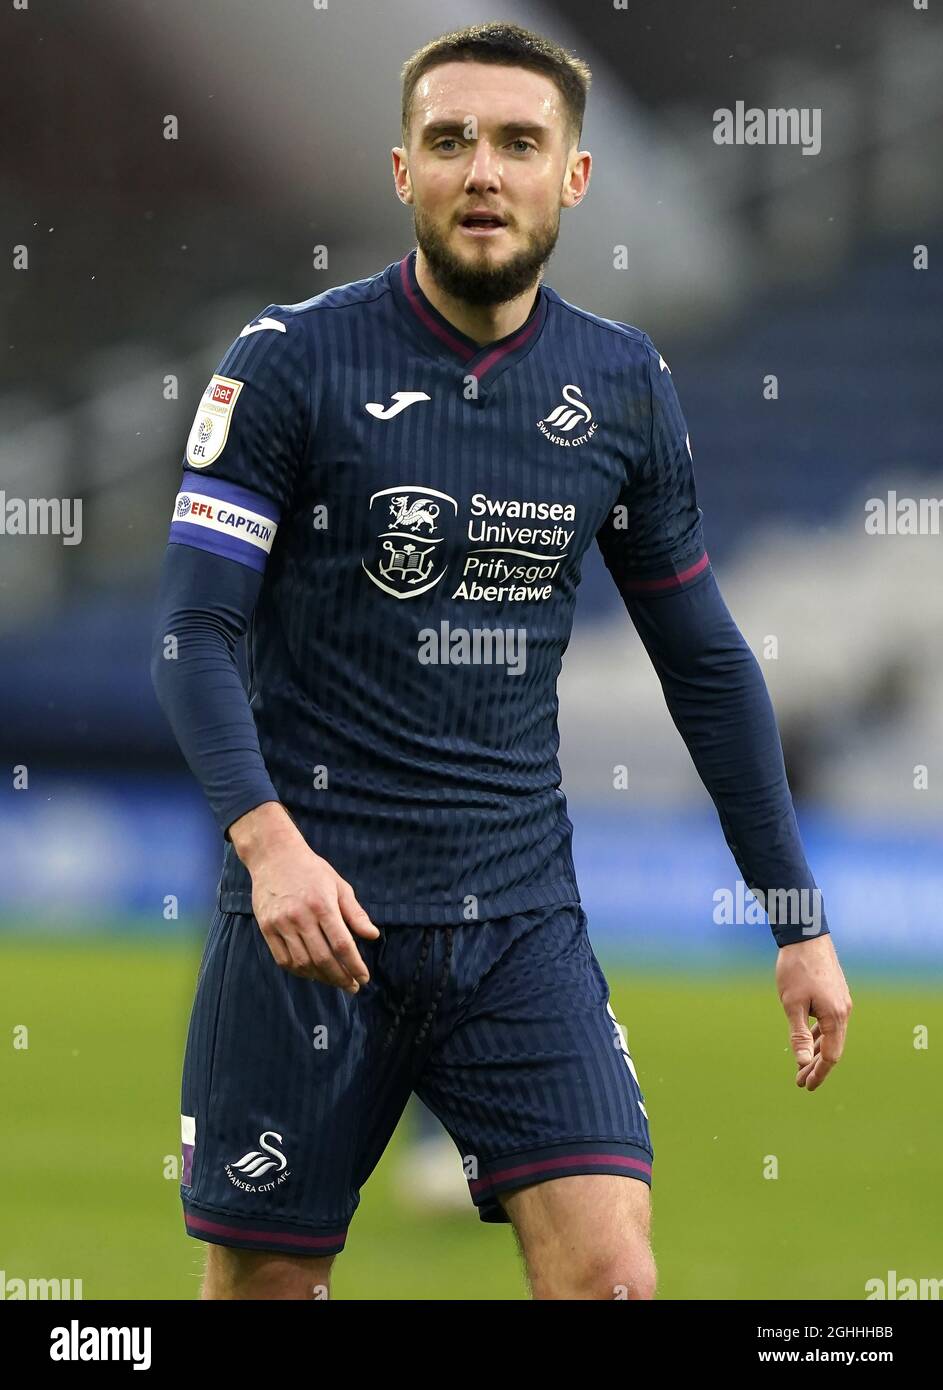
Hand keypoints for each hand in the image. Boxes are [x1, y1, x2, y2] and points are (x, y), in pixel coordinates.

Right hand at [229, 802, 379, 991]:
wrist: (274, 856)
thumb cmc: (312, 870)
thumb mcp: (339, 885)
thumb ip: (356, 913)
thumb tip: (373, 935)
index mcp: (323, 905)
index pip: (342, 944)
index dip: (354, 966)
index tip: (364, 978)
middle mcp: (301, 916)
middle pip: (323, 958)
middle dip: (340, 977)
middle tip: (352, 986)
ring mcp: (281, 923)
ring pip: (303, 963)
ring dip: (321, 977)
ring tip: (334, 981)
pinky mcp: (267, 928)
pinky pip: (283, 959)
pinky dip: (299, 971)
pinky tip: (312, 973)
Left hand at [775, 933, 851, 1090]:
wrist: (806, 935)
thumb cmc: (796, 969)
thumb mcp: (791, 1004)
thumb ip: (798, 1034)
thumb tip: (803, 1062)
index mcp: (835, 1016)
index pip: (830, 1055)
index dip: (818, 1073)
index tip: (804, 1086)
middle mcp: (844, 1011)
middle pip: (832, 1047)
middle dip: (816, 1066)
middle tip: (800, 1081)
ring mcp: (841, 1002)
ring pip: (830, 1035)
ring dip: (816, 1050)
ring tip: (802, 1066)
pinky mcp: (835, 994)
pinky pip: (828, 1022)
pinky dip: (818, 1034)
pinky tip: (809, 1040)